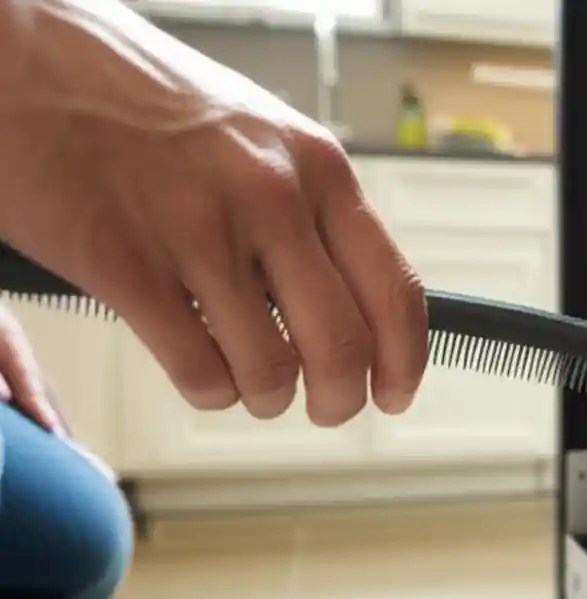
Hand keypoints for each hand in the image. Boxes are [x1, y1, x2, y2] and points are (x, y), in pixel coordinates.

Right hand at [0, 0, 429, 425]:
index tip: (394, 393)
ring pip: (270, 371)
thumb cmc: (146, 98)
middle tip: (322, 407)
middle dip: (339, 400)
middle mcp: (272, 198)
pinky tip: (200, 371)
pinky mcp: (127, 265)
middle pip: (343, 347)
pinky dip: (207, 390)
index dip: (405, 360)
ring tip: (249, 383)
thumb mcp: (262, 137)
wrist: (29, 58)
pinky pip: (198, 371)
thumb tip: (355, 301)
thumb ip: (313, 211)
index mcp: (317, 167)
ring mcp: (200, 231)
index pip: (394, 288)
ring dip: (265, 397)